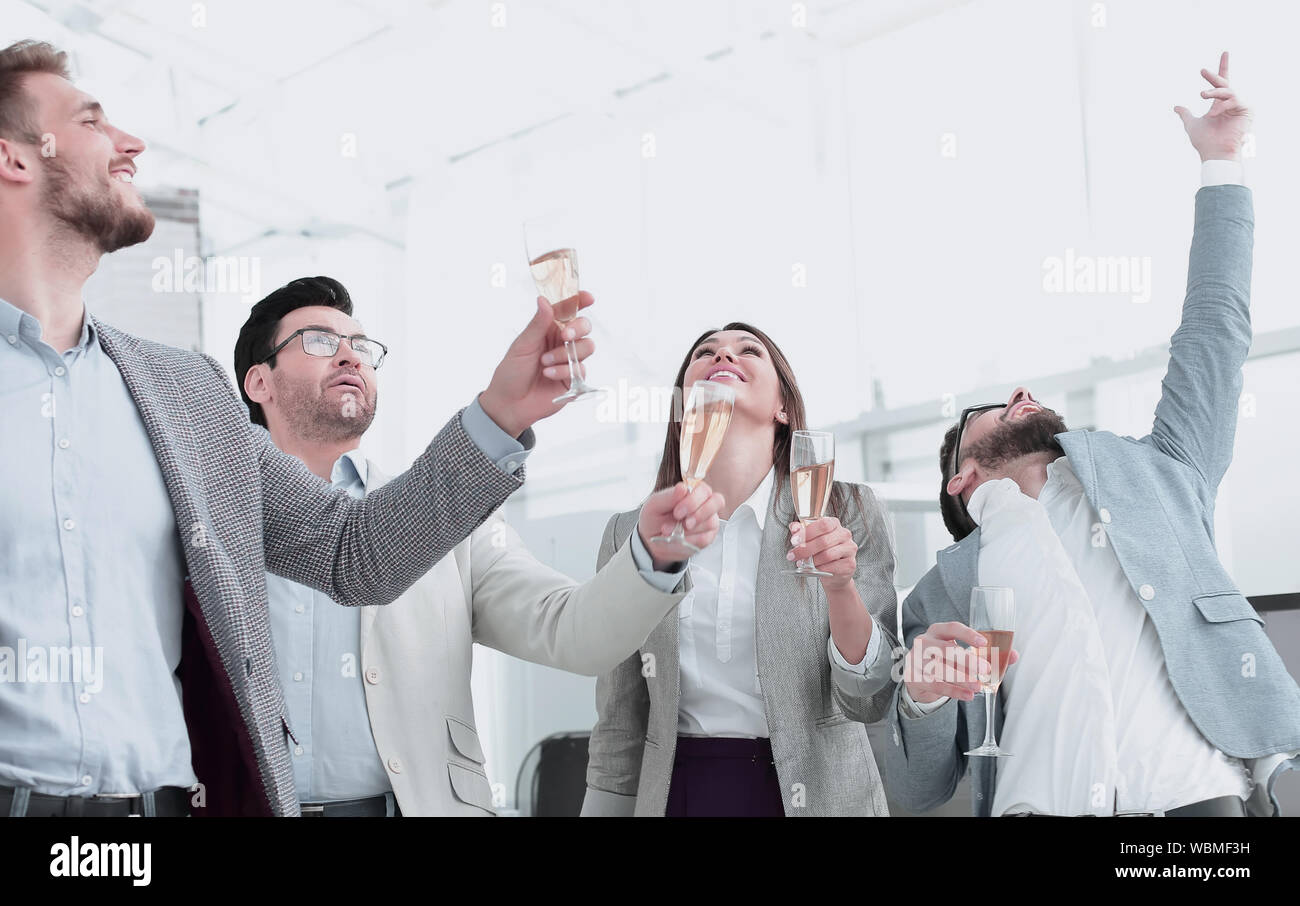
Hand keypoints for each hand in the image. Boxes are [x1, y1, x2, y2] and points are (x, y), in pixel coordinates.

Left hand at [478, 292, 595, 437]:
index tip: (588, 298)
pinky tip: (548, 375)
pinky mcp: (574, 379)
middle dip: (578, 329)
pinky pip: (580, 369)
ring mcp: (569, 360)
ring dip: (565, 354)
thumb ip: (538, 324)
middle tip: (565, 335)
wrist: (510, 403)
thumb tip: (543, 299)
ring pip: (587, 347)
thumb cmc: (511, 372)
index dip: (580, 302)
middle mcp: (561, 342)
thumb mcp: (522, 345)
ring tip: (545, 362)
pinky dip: (563, 370)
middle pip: (584, 327)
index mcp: (548, 329)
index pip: (568, 310)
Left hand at [637, 482, 724, 570]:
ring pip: (710, 522)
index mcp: (692, 491)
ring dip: (688, 531)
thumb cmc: (654, 518)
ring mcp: (708, 519)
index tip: (677, 512)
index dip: (693, 501)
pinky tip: (679, 540)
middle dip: (699, 514)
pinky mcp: (708, 536)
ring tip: (672, 533)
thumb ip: (669, 496)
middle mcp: (704, 503)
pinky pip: (705, 538)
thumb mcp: (655, 505)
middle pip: (717, 501)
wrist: (652, 539)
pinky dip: (689, 541)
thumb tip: (682, 487)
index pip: (703, 490)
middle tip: (684, 524)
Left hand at [786, 517, 856, 592]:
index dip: (807, 532)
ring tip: (803, 564)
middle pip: (823, 541)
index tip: (794, 541)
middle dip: (804, 549)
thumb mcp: (809, 538)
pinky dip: (820, 569)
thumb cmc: (821, 551)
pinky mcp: (850, 564)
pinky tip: (814, 569)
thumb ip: (800, 531)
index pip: (823, 524)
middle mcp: (844, 534)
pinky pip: (832, 567)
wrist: (834, 572)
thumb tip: (794, 528)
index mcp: (834, 524)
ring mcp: (849, 549)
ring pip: (827, 555)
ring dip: (811, 561)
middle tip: (793, 555)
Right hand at [901, 621, 1019, 704]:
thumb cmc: (943, 659)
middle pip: (945, 649)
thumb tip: (1014, 655)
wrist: (917, 674)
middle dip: (967, 660)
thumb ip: (987, 654)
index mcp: (938, 631)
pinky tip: (968, 695)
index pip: (952, 628)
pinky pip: (937, 685)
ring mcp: (917, 660)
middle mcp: (925, 643)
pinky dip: (954, 691)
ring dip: (961, 678)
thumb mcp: (961, 652)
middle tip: (985, 669)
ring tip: (978, 686)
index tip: (984, 643)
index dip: (967, 634)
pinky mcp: (916, 678)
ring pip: (940, 669)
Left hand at [1174, 51, 1251, 161]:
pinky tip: (1214, 113)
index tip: (1225, 52)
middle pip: (1224, 83)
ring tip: (1202, 95)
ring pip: (1227, 91)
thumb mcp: (1192, 124)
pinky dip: (1223, 105)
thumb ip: (1186, 114)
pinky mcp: (1247, 110)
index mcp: (1219, 104)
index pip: (1222, 83)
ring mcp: (1239, 106)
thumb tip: (1176, 106)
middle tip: (1202, 71)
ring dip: (1214, 92)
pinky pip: (1234, 100)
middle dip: (1214, 76)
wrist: (1214, 153)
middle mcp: (1230, 103)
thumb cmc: (1205, 142)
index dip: (1222, 68)